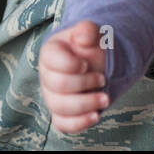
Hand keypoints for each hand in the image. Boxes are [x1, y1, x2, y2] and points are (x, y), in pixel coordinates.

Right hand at [39, 20, 109, 134]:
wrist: (97, 62)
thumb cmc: (90, 46)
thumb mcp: (91, 32)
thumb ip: (87, 30)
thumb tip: (82, 38)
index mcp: (50, 53)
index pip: (51, 60)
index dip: (70, 64)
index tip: (85, 64)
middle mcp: (47, 77)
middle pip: (58, 86)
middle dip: (84, 83)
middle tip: (103, 79)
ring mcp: (52, 97)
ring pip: (60, 107)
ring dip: (85, 105)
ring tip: (106, 99)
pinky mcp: (61, 113)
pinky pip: (63, 124)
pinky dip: (79, 123)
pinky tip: (96, 116)